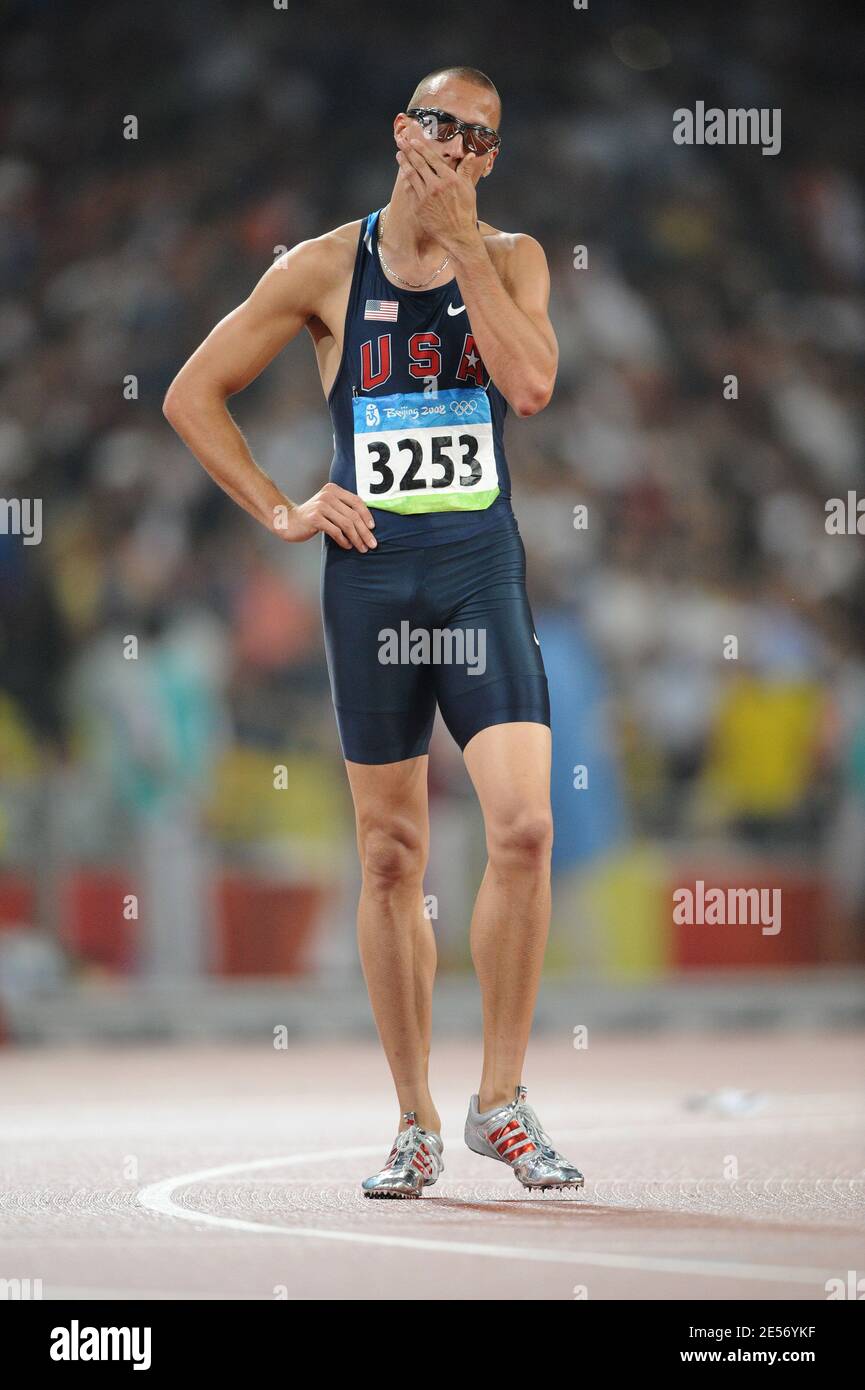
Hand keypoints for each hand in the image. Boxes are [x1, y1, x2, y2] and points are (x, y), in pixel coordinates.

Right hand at [274, 482, 376, 550]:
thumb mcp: (329, 507)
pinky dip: (344, 540)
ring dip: (356, 538)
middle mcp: (328, 495)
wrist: (288, 521)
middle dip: (365, 532)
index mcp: (333, 490)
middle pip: (353, 515)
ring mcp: (321, 506)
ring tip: (362, 548)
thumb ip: (344, 509)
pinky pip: (335, 531)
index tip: (373, 528)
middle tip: (372, 544)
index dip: (367, 515)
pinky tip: (347, 546)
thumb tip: (367, 524)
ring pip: (346, 524)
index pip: (357, 501)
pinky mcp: (315, 518)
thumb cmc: (312, 517)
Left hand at [395, 131, 482, 252]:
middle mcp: (435, 186)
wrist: (458, 235)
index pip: (432, 159)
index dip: (421, 148)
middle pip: (418, 164)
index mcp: (449, 179)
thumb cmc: (465, 213)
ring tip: (399, 155)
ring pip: (411, 175)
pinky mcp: (419, 208)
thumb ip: (466, 170)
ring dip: (404, 163)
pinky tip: (403, 174)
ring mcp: (425, 197)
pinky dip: (406, 180)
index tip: (413, 141)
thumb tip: (471, 155)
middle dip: (408, 150)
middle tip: (400, 141)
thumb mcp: (468, 189)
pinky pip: (410, 190)